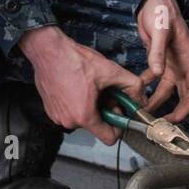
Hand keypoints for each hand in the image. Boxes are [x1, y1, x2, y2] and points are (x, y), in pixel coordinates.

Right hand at [18, 26, 143, 144]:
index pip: (109, 138)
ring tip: (89, 88)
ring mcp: (57, 116)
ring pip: (83, 119)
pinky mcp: (51, 110)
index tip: (119, 113)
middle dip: (105, 111)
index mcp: (84, 115)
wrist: (48, 50)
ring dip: (91, 107)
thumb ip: (131, 85)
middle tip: (105, 93)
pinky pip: (71, 113)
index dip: (119, 126)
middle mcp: (68, 120)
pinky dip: (77, 104)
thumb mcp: (109, 70)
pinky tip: (78, 87)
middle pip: (96, 126)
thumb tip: (141, 97)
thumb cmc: (72, 59)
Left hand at [136, 0, 188, 122]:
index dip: (187, 106)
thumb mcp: (161, 29)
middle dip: (171, 110)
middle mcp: (181, 64)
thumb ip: (158, 51)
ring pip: (165, 89)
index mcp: (187, 58)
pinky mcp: (157, 59)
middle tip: (156, 122)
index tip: (175, 119)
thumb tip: (157, 73)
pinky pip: (154, 79)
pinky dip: (146, 86)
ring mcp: (169, 63)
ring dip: (156, 100)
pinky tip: (135, 91)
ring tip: (141, 110)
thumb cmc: (162, 10)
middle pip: (181, 94)